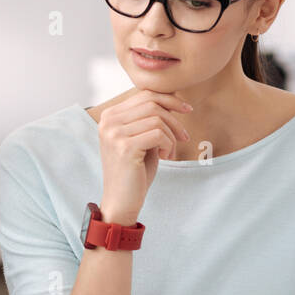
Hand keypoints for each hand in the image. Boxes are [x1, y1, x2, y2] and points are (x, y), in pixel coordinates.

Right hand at [97, 90, 193, 222]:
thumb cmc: (135, 170)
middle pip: (152, 103)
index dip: (169, 99)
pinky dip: (168, 145)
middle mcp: (108, 121)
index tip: (187, 109)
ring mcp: (114, 133)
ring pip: (157, 119)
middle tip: (184, 137)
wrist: (121, 200)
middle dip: (174, 119)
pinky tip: (164, 157)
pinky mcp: (124, 146)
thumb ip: (149, 118)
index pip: (145, 94)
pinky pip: (158, 134)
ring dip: (171, 136)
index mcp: (109, 116)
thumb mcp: (141, 138)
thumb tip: (172, 97)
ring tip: (169, 153)